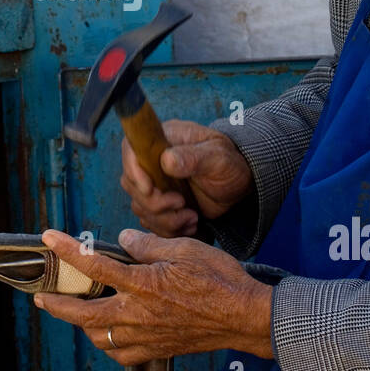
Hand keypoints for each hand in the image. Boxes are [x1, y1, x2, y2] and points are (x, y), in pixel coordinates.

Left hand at [33, 228, 273, 364]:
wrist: (245, 316)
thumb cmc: (219, 279)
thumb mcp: (184, 248)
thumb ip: (148, 245)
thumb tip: (124, 239)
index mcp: (142, 284)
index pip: (94, 265)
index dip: (67, 250)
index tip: (49, 238)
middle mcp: (138, 313)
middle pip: (84, 314)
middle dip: (57, 305)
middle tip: (42, 296)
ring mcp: (146, 335)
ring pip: (100, 337)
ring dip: (82, 325)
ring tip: (74, 312)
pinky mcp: (158, 349)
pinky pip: (122, 354)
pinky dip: (109, 345)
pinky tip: (108, 334)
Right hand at [121, 119, 252, 237]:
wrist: (238, 184)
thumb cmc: (229, 163)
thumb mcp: (217, 157)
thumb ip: (193, 157)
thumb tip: (166, 160)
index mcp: (161, 141)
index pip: (131, 151)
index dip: (134, 172)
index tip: (150, 189)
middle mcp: (152, 162)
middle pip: (131, 185)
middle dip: (155, 203)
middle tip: (182, 204)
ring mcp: (155, 184)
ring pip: (140, 207)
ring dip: (165, 219)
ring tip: (192, 217)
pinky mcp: (160, 205)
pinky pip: (151, 222)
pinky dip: (169, 230)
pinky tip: (191, 224)